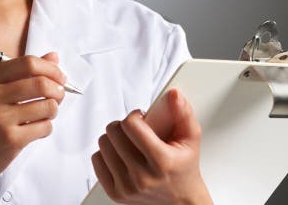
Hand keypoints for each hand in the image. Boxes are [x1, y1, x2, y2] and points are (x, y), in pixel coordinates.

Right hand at [0, 52, 66, 202]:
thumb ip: (25, 72)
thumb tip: (54, 56)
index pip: (27, 63)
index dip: (50, 68)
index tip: (59, 77)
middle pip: (40, 83)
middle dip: (58, 89)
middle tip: (59, 95)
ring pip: (47, 105)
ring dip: (54, 109)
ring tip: (46, 113)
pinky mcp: (10, 139)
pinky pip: (45, 126)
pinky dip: (47, 127)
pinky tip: (35, 129)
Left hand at [91, 88, 212, 204]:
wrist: (180, 201)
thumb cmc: (184, 167)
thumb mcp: (191, 139)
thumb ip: (184, 113)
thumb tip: (174, 94)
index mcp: (161, 161)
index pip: (131, 125)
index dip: (135, 116)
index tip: (142, 118)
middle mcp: (142, 176)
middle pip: (113, 132)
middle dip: (123, 125)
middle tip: (135, 130)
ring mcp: (126, 187)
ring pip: (103, 144)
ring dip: (114, 138)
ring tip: (129, 142)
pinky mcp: (115, 193)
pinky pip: (96, 161)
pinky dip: (106, 154)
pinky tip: (121, 154)